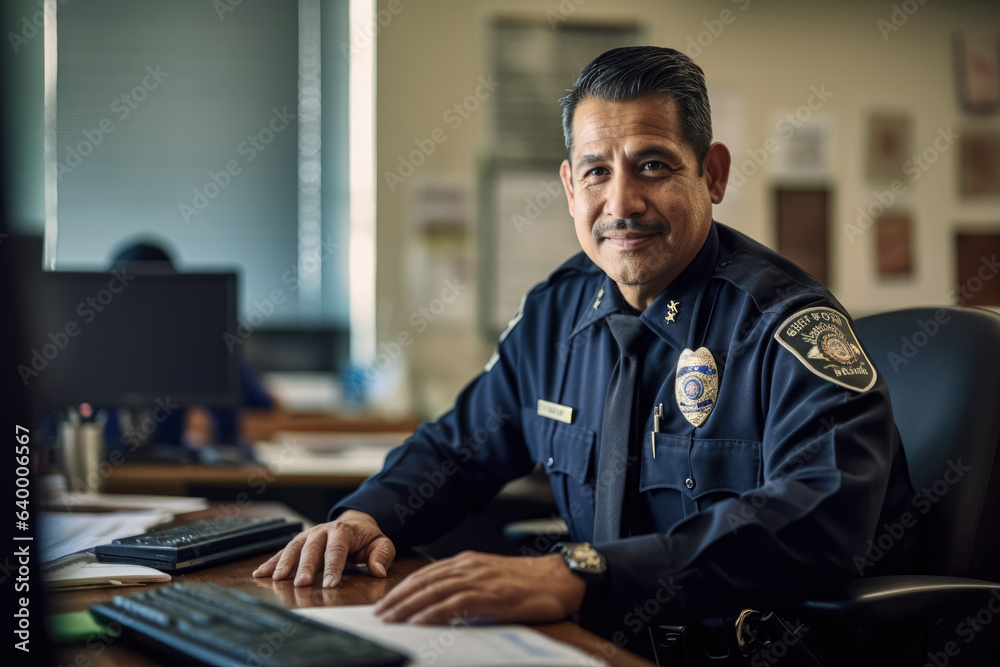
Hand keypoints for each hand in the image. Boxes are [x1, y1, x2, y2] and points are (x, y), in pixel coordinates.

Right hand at [252, 510, 394, 587]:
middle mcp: (322, 530)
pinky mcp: (299, 542)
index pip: (337, 549)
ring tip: (276, 579)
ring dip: (284, 563)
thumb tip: (378, 570)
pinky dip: (271, 562)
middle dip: (305, 566)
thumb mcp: (382, 543)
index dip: (333, 566)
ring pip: (294, 547)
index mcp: (343, 530)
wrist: (355, 523)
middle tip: (301, 584)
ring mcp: (308, 535)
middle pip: (312, 547)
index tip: (330, 584)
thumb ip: (382, 555)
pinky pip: (283, 551)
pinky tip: (260, 573)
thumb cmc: (367, 537)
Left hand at [373, 551, 584, 624]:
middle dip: (398, 598)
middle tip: (379, 614)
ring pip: (434, 591)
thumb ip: (469, 586)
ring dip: (408, 606)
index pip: (426, 574)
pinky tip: (419, 622)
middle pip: (424, 581)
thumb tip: (444, 604)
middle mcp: (469, 566)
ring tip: (391, 620)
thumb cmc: (530, 583)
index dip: (403, 588)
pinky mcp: (490, 594)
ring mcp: (479, 579)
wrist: (561, 579)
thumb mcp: (492, 579)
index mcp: (468, 561)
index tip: (386, 602)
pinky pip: (454, 604)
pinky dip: (433, 612)